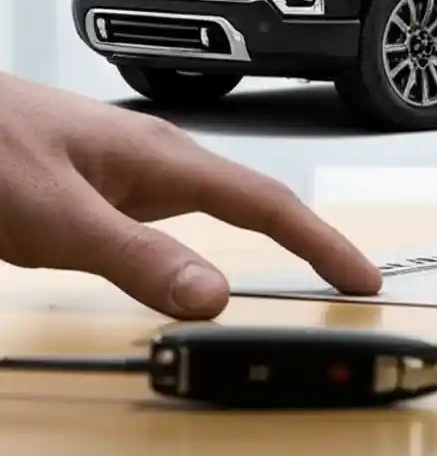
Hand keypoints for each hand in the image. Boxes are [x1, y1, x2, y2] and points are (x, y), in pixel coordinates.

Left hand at [0, 72, 381, 318]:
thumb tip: (214, 297)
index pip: (266, 202)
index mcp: (162, 158)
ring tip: (306, 263)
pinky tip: (206, 250)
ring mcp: (133, 168)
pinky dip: (215, 239)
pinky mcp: (108, 183)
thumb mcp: (59, 215)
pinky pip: (182, 214)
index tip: (359, 275)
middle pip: (258, 200)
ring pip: (220, 205)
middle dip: (310, 238)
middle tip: (348, 276)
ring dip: (268, 235)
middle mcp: (158, 158)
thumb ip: (137, 256)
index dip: (321, 241)